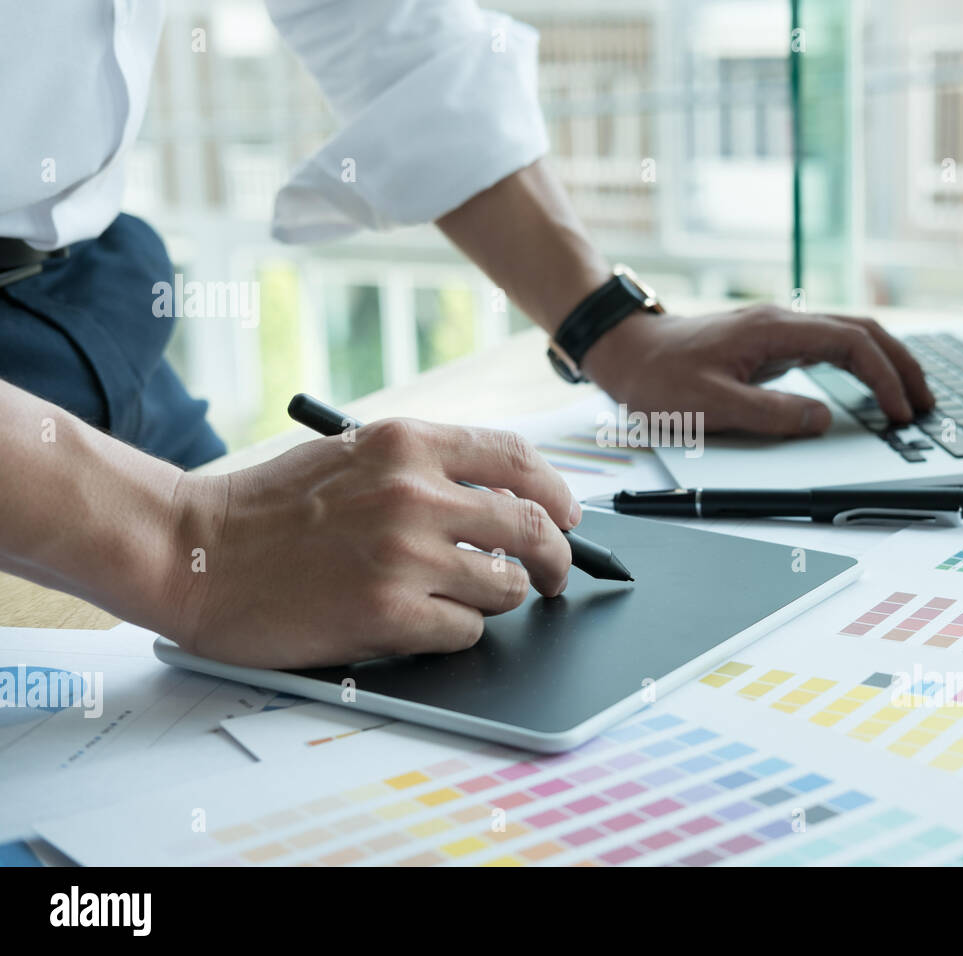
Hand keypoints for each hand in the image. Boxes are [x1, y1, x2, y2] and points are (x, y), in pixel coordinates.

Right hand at [164, 420, 580, 667]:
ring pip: (506, 586)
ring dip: (497, 598)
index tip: (570, 515)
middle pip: (533, 526)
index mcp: (408, 444)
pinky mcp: (388, 614)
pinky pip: (467, 631)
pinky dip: (457, 631)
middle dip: (556, 558)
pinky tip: (424, 622)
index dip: (559, 491)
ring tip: (464, 598)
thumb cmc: (269, 507)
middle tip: (550, 575)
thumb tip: (507, 493)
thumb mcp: (354, 454)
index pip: (519, 458)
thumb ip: (426, 465)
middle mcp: (415, 493)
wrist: (195, 551)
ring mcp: (404, 555)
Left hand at [582, 306, 934, 436]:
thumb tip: (824, 420)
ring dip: (885, 363)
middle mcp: (782, 322)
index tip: (902, 412)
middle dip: (902, 365)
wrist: (625, 350)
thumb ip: (770, 414)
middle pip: (863, 331)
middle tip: (928, 403)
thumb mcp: (710, 404)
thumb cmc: (658, 377)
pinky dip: (859, 365)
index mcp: (774, 330)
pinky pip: (829, 348)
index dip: (885, 377)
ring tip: (909, 398)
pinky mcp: (770, 344)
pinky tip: (867, 388)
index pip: (851, 344)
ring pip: (849, 336)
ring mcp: (778, 331)